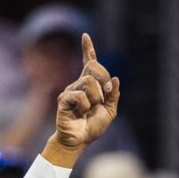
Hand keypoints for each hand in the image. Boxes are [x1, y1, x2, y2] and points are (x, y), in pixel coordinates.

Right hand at [50, 34, 118, 160]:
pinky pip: (80, 95)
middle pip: (94, 67)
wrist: (80, 141)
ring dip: (96, 98)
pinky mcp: (64, 99)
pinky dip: (86, 105)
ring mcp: (70, 90)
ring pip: (89, 82)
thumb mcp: (110, 112)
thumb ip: (113, 96)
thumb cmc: (92, 127)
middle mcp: (79, 84)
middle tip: (103, 98)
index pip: (89, 62)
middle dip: (103, 81)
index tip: (85, 36)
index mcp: (90, 85)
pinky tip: (81, 112)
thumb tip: (115, 79)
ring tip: (90, 109)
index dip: (88, 48)